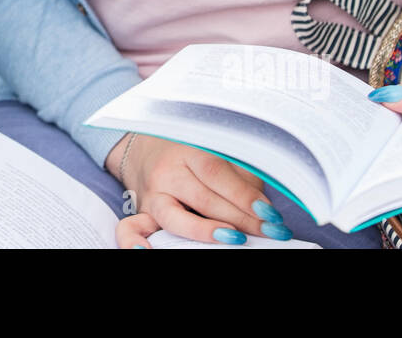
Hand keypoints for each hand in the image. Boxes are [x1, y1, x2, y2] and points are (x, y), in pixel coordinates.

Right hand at [107, 133, 289, 247]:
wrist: (146, 149)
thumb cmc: (191, 154)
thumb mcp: (216, 152)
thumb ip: (239, 176)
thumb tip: (264, 209)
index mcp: (186, 151)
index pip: (216, 174)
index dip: (244, 195)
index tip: (271, 213)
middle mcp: (166, 173)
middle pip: (203, 199)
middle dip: (240, 218)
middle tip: (270, 232)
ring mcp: (151, 196)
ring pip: (174, 217)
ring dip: (206, 232)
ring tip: (234, 239)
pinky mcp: (142, 214)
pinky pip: (130, 229)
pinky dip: (134, 243)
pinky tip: (148, 252)